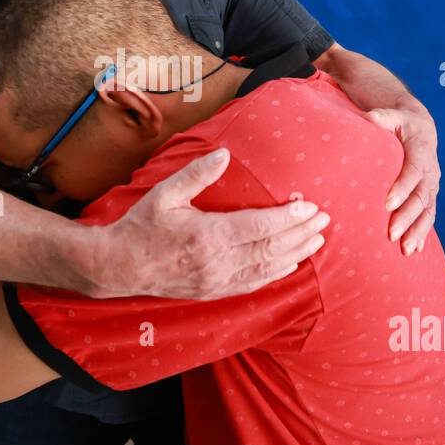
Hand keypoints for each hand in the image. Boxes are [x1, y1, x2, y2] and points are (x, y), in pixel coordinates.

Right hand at [85, 147, 329, 300]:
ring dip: (295, 253)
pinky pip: (253, 284)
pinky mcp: (213, 291)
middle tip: (324, 219)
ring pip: (267, 268)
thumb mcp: (164, 194)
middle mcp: (217, 262)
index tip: (308, 206)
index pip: (259, 227)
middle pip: (271, 248)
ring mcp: (217, 280)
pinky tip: (291, 264)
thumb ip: (196, 174)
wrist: (119, 265)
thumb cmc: (141, 226)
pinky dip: (276, 273)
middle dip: (300, 233)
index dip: (287, 217)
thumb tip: (224, 153)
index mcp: (208, 235)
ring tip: (317, 239)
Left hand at [364, 102, 439, 255]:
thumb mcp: (393, 115)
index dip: (403, 187)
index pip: (414, 171)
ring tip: (405, 249)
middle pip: (421, 197)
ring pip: (428, 211)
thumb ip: (382, 117)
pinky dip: (422, 234)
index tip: (387, 203)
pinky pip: (428, 217)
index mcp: (422, 151)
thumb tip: (369, 118)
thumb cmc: (400, 122)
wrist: (420, 128)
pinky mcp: (429, 196)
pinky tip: (413, 250)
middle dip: (407, 217)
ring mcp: (431, 186)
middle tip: (391, 234)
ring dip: (417, 231)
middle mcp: (431, 171)